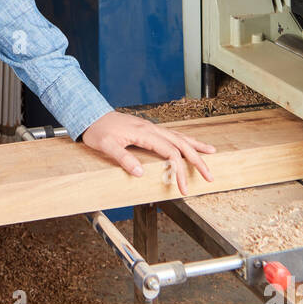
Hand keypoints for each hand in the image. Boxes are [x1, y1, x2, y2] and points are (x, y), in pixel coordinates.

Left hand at [80, 111, 215, 196]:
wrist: (90, 115)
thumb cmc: (98, 131)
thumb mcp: (106, 146)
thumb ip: (123, 158)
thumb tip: (140, 173)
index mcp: (144, 132)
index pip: (170, 152)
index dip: (179, 171)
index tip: (182, 188)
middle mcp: (151, 128)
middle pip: (180, 143)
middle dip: (197, 160)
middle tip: (210, 176)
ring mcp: (151, 127)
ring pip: (179, 136)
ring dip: (195, 146)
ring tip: (212, 153)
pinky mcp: (148, 128)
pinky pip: (171, 134)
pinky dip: (184, 139)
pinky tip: (190, 143)